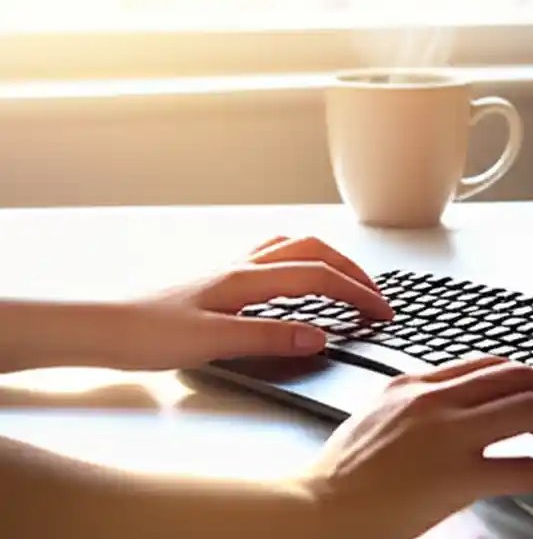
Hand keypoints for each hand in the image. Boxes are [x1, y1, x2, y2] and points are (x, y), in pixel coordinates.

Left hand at [95, 235, 391, 370]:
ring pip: (292, 246)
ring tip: (344, 281)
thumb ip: (269, 337)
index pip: (320, 277)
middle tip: (375, 296)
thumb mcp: (212, 342)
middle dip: (352, 270)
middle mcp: (240, 265)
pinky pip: (269, 257)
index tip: (383, 312)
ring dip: (326, 259)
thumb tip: (320, 335)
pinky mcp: (213, 278)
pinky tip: (290, 284)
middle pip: (314, 251)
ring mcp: (226, 268)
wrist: (93, 325)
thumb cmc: (141, 333)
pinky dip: (296, 263)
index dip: (358, 294)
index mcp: (246, 278)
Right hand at [303, 356, 532, 536]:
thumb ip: (412, 411)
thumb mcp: (372, 422)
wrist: (308, 512)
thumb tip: (449, 421)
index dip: (532, 377)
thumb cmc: (334, 481)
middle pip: (520, 376)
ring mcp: (447, 434)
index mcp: (413, 384)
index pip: (489, 364)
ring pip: (532, 409)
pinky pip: (527, 467)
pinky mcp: (455, 475)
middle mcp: (435, 399)